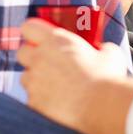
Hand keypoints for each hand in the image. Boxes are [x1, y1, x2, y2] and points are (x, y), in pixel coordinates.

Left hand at [17, 18, 132, 133]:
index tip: (41, 38)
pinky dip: (42, 101)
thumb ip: (100, 48)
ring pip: (26, 78)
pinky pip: (33, 99)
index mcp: (56, 40)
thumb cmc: (107, 77)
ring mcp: (35, 82)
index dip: (33, 32)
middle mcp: (40, 58)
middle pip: (22, 52)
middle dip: (32, 56)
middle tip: (48, 62)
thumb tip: (102, 50)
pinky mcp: (34, 103)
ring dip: (36, 80)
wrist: (102, 106)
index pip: (29, 27)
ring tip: (56, 87)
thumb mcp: (110, 53)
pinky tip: (58, 104)